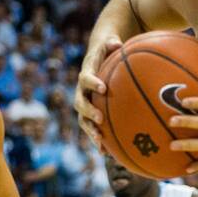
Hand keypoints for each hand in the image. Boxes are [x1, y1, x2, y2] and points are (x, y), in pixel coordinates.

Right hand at [74, 35, 122, 149]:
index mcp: (87, 73)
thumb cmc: (107, 49)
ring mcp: (84, 103)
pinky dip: (97, 139)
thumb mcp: (109, 43)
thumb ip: (112, 44)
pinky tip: (106, 153)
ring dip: (90, 131)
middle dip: (88, 112)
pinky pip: (91, 128)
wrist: (96, 57)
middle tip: (99, 118)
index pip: (86, 78)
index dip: (92, 83)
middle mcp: (81, 90)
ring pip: (83, 120)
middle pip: (80, 103)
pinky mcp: (89, 113)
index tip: (103, 88)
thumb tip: (117, 43)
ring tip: (100, 142)